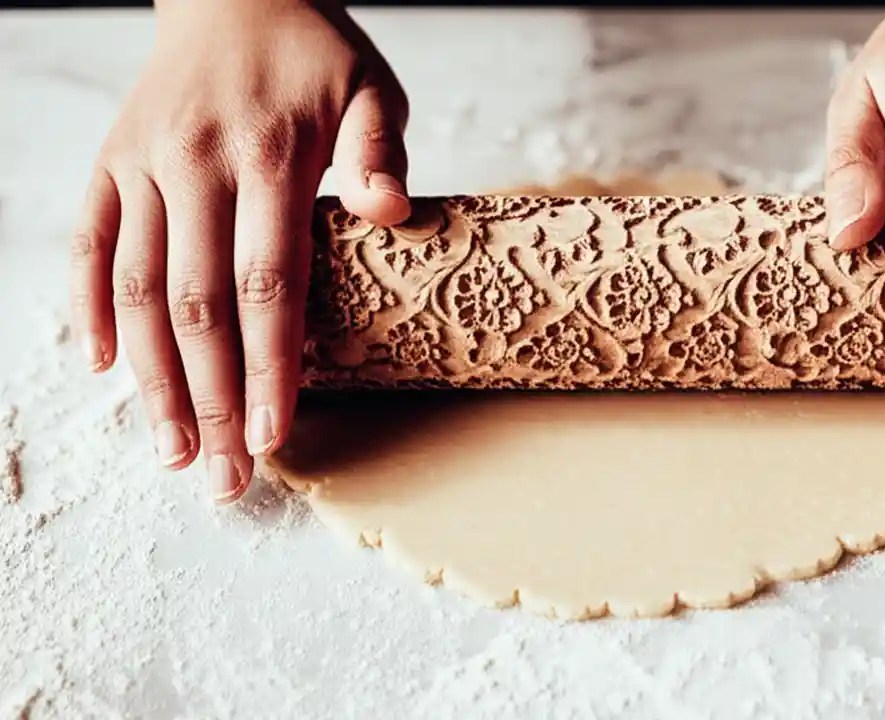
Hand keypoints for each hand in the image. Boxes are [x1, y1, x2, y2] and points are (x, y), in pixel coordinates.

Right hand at [70, 0, 410, 502]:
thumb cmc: (315, 51)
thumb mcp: (372, 87)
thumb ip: (380, 152)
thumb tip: (389, 214)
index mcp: (269, 156)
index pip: (267, 286)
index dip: (269, 368)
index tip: (272, 437)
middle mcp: (195, 165)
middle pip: (195, 306)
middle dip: (210, 400)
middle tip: (222, 478)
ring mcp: (142, 165)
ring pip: (135, 289)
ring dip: (150, 379)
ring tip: (169, 451)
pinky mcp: (109, 161)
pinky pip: (87, 243)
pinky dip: (89, 308)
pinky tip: (102, 370)